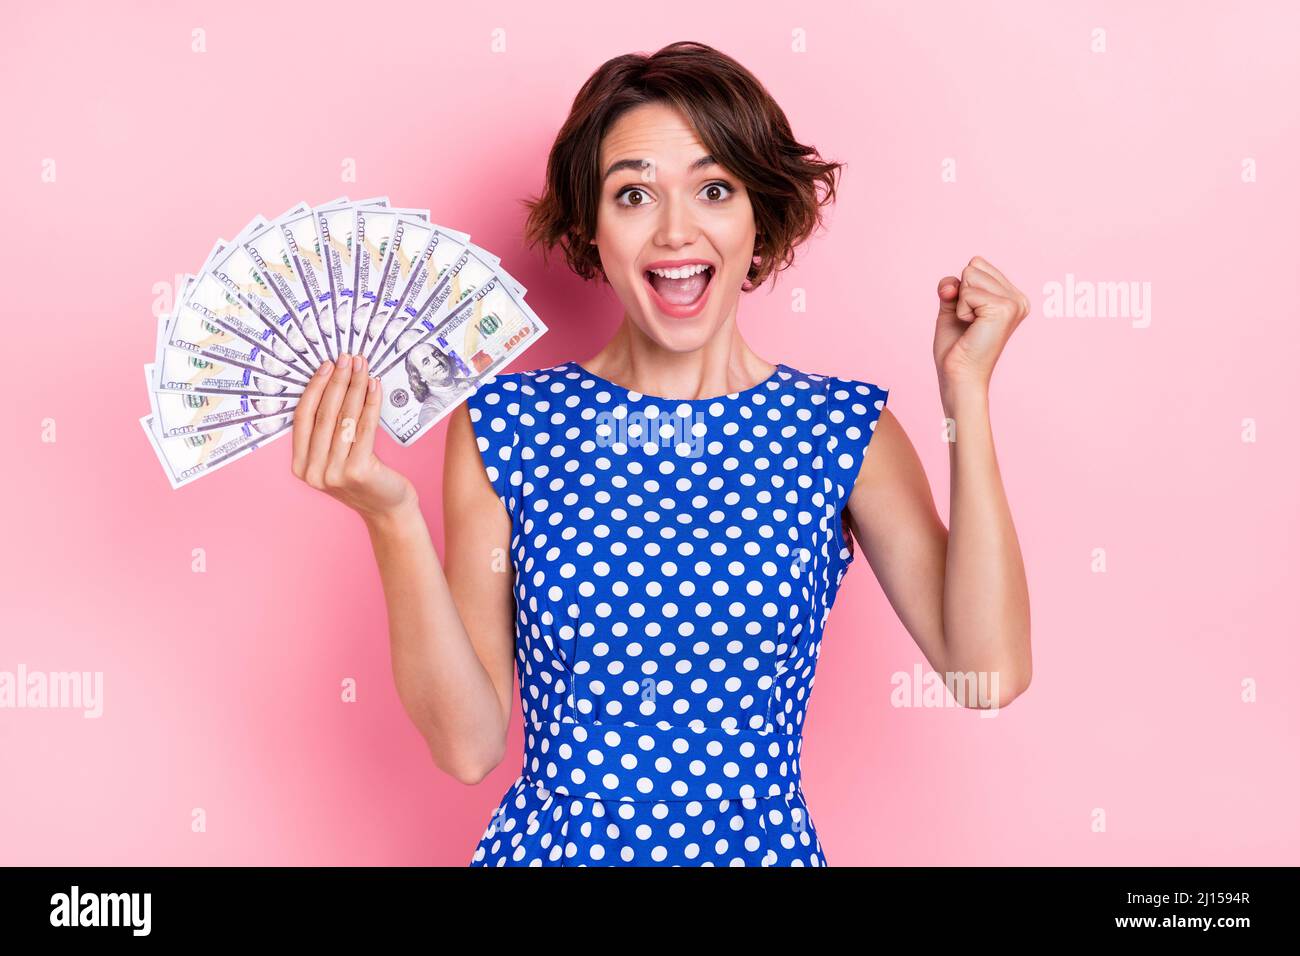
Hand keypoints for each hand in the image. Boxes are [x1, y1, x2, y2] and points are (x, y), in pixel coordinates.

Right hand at [291, 353, 416, 519]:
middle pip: (323, 415)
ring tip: (363, 367)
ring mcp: (333, 473)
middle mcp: (313, 471)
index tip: (326, 366)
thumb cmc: (364, 478)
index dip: (314, 388)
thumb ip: (327, 433)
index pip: (302, 418)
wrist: (388, 510)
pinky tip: (375, 387)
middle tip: (347, 358)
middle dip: (336, 382)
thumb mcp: (336, 458)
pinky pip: (364, 428)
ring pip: (344, 419)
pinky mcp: (358, 471)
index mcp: (300, 465)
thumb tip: (334, 385)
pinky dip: (370, 404)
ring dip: (354, 388)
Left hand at [932, 256, 1029, 393]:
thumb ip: (952, 286)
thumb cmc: (957, 347)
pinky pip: (967, 292)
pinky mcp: (1004, 309)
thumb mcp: (952, 307)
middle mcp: (1019, 298)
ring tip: (972, 326)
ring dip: (961, 303)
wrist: (959, 376)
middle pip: (974, 265)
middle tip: (969, 323)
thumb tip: (951, 284)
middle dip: (961, 294)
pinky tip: (972, 328)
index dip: (961, 287)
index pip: (977, 264)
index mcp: (1012, 297)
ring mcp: (1015, 303)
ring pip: (970, 275)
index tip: (968, 314)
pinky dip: (961, 310)